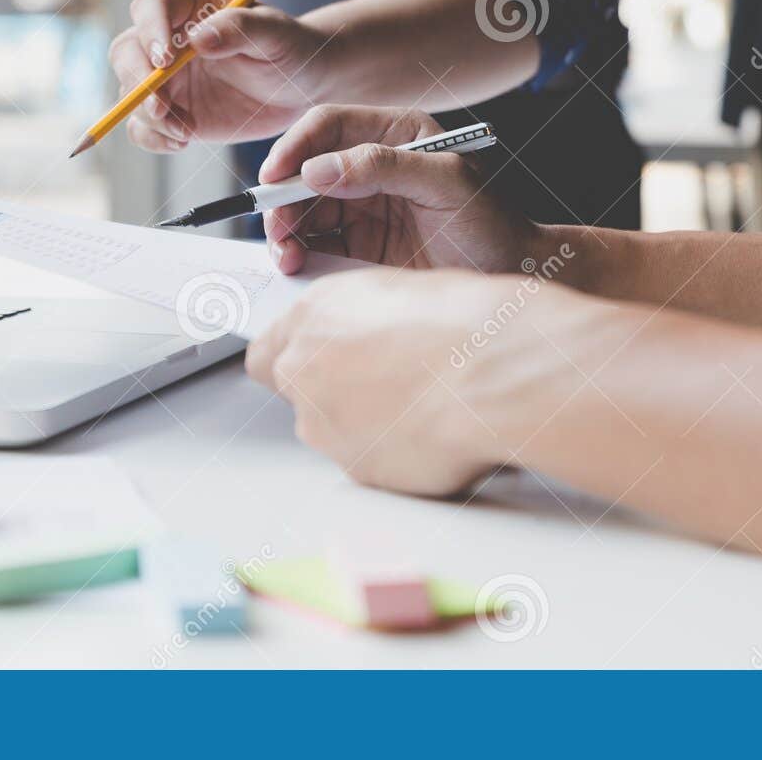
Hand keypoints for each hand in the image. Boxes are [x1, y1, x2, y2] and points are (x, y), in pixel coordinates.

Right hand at [108, 0, 332, 150]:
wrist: (302, 87)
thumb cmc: (291, 48)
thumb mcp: (275, 33)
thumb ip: (240, 28)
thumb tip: (198, 39)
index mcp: (192, 8)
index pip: (151, 6)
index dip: (149, 29)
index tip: (166, 59)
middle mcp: (170, 41)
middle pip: (127, 50)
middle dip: (138, 80)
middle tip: (161, 106)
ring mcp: (168, 79)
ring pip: (130, 92)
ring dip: (147, 115)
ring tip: (185, 131)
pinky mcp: (173, 112)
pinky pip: (143, 126)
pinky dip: (152, 137)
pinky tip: (183, 141)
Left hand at [247, 269, 539, 495]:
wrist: (495, 371)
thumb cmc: (464, 323)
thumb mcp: (400, 292)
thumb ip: (360, 319)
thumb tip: (364, 331)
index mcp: (312, 317)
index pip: (266, 354)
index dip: (296, 361)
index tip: (318, 364)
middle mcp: (305, 372)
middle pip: (300, 394)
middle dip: (335, 392)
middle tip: (390, 382)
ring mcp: (325, 426)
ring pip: (333, 431)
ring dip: (365, 424)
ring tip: (421, 405)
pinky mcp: (357, 469)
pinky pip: (368, 461)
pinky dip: (393, 453)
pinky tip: (431, 431)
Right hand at [258, 105, 540, 274]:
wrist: (516, 276)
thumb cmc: (495, 223)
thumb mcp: (448, 183)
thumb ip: (385, 166)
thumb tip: (318, 168)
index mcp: (397, 133)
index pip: (330, 125)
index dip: (297, 147)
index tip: (275, 177)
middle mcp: (374, 165)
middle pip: (307, 170)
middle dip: (284, 197)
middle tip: (278, 227)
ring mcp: (365, 206)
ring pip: (305, 209)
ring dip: (287, 230)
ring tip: (288, 255)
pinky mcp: (361, 246)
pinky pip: (316, 244)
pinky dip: (299, 254)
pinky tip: (298, 265)